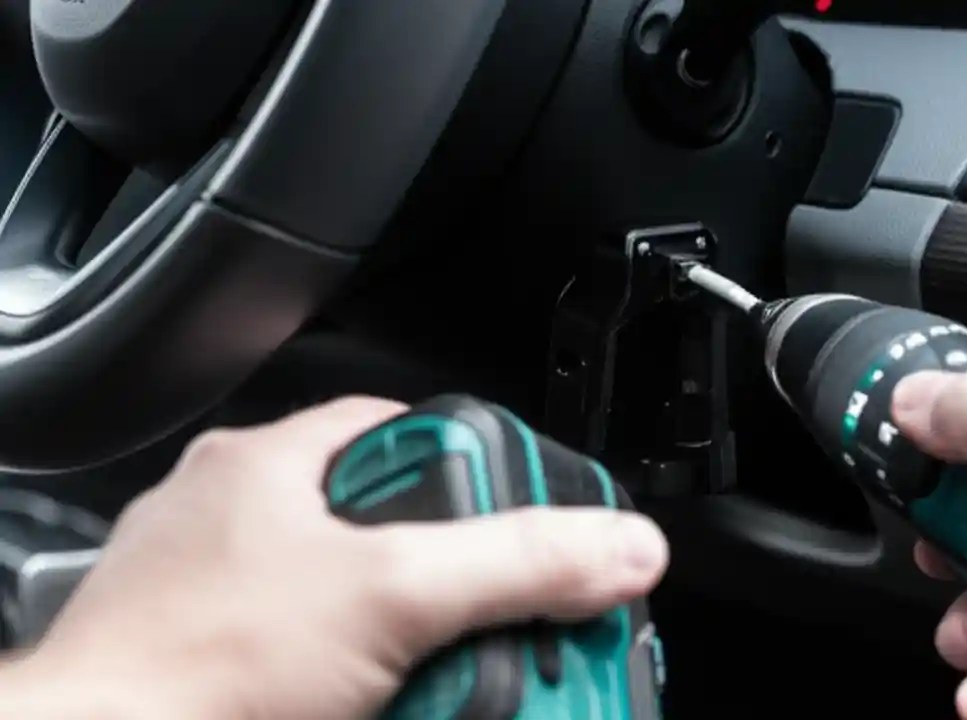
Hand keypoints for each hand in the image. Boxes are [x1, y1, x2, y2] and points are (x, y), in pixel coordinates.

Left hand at [0, 397, 668, 719]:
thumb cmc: (188, 670)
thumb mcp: (391, 598)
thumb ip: (517, 566)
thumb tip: (617, 546)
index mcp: (273, 464)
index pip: (410, 431)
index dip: (485, 475)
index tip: (536, 526)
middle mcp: (243, 520)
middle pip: (399, 529)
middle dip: (466, 581)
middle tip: (516, 623)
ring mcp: (229, 599)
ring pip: (366, 601)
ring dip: (427, 639)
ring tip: (466, 677)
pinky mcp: (226, 668)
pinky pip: (330, 656)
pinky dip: (376, 678)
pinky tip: (401, 704)